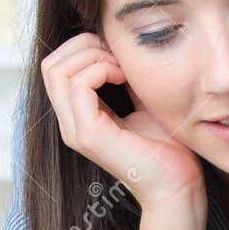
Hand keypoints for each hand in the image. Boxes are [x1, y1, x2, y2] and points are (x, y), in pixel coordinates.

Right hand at [40, 33, 202, 208]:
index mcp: (79, 117)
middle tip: (118, 58)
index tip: (118, 56)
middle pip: (51, 65)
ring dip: (93, 57)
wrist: (177, 184)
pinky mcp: (89, 136)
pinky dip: (101, 69)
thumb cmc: (166, 146)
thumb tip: (116, 45)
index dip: (83, 48)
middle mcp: (70, 124)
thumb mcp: (140, 100)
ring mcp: (76, 131)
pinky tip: (124, 78)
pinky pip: (78, 85)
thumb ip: (122, 76)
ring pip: (58, 71)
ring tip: (122, 69)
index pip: (56, 67)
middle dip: (85, 47)